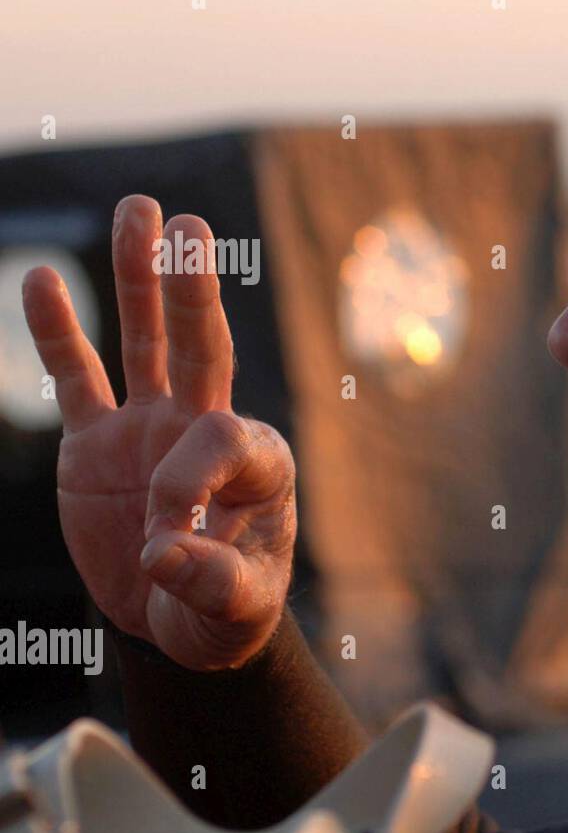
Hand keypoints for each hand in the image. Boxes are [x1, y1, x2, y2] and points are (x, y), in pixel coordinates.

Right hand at [22, 195, 296, 669]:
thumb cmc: (224, 612)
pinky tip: (45, 280)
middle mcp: (207, 429)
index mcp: (257, 463)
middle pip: (201, 347)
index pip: (221, 438)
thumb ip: (215, 582)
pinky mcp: (98, 442)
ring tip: (139, 212)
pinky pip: (77, 379)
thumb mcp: (237, 611)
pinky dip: (60, 333)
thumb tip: (163, 553)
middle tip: (190, 223)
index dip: (186, 485)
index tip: (162, 546)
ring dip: (140, 281)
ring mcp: (151, 427)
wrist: (181, 620)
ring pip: (144, 344)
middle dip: (193, 290)